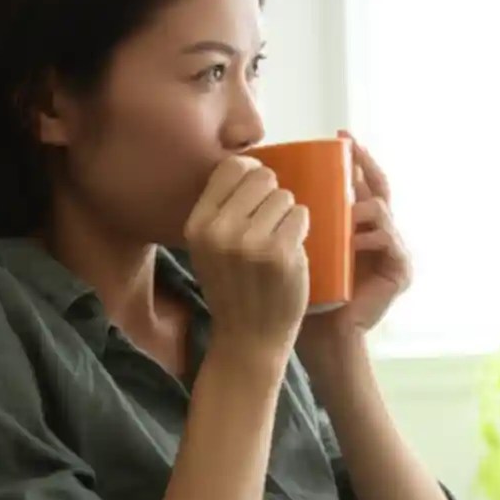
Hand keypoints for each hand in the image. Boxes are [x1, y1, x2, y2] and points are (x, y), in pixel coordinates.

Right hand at [184, 156, 310, 372]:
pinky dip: (302, 230)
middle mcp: (220, 230)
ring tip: (277, 243)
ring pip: (286, 196)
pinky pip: (302, 215)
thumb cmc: (234, 287)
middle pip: (263, 177)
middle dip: (272, 196)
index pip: (231, 167)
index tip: (257, 193)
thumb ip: (222, 208)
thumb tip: (251, 162)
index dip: (251, 174)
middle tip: (268, 226)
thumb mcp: (210, 247)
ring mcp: (251, 241)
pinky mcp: (282, 252)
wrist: (249, 337)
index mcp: (198, 224)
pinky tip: (291, 252)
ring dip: (288, 215)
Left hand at [297, 132, 411, 351]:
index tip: (339, 137)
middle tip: (350, 147)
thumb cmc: (302, 291)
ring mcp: (393, 249)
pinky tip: (352, 239)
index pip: (359, 182)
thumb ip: (291, 218)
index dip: (354, 158)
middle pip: (379, 186)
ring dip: (359, 204)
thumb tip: (264, 178)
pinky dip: (370, 237)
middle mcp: (378, 231)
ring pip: (382, 209)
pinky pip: (389, 242)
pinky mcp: (400, 271)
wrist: (321, 336)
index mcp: (355, 223)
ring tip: (340, 206)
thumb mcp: (295, 245)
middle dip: (366, 163)